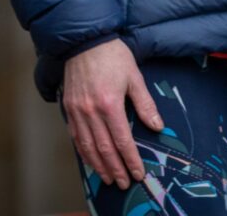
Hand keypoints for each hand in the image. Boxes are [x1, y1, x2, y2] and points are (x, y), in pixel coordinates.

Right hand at [62, 39, 163, 191]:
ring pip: (87, 146)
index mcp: (110, 104)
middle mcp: (91, 111)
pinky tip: (91, 161)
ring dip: (99, 165)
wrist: (85, 42)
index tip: (138, 173)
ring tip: (109, 178)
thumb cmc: (114, 56)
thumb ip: (145, 104)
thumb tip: (158, 126)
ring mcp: (77, 111)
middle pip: (104, 148)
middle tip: (124, 183)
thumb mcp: (134, 77)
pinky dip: (83, 152)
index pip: (122, 140)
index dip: (131, 159)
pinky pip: (75, 137)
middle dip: (115, 168)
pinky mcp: (68, 109)